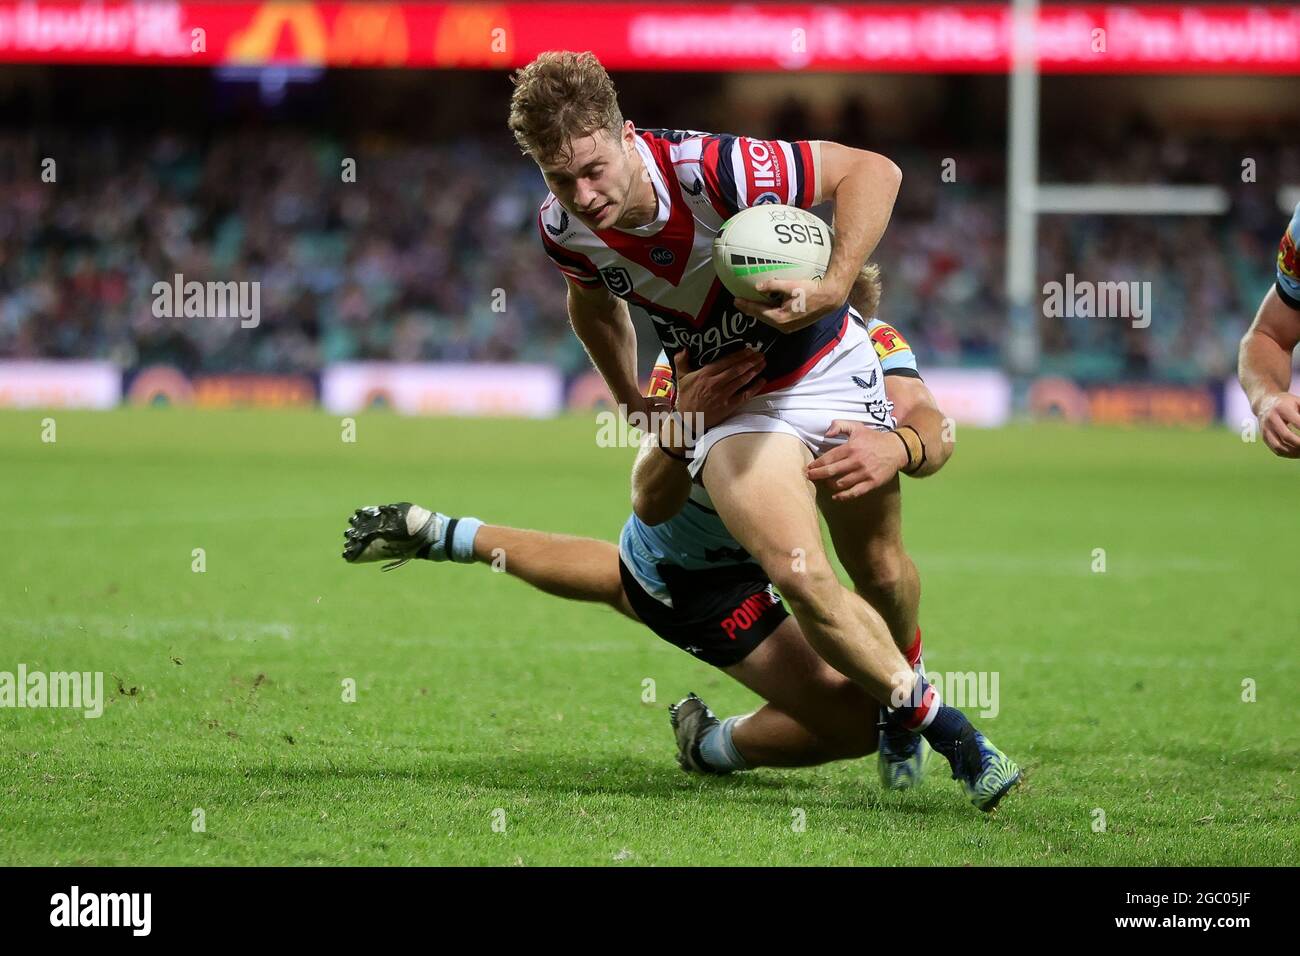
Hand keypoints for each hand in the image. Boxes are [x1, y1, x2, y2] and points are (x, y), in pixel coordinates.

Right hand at [674, 347, 765, 430]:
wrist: (688, 420)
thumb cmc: (685, 398)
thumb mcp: (681, 377)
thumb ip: (681, 361)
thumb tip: (684, 348)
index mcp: (705, 374)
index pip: (726, 361)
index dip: (739, 355)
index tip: (749, 350)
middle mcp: (715, 383)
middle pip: (737, 369)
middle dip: (750, 361)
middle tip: (760, 354)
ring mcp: (723, 395)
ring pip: (742, 380)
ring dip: (754, 371)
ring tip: (763, 364)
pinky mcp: (729, 406)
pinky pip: (745, 395)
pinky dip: (755, 387)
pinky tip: (762, 381)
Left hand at [734, 277, 848, 332]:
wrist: (829, 298)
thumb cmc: (811, 291)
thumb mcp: (791, 286)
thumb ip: (773, 285)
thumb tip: (757, 287)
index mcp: (780, 318)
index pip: (758, 311)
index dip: (746, 305)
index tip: (736, 300)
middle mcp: (783, 326)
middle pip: (762, 317)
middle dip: (750, 309)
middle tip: (739, 302)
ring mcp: (789, 327)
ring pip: (769, 319)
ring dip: (759, 312)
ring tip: (749, 304)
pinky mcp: (794, 324)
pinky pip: (777, 318)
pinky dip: (769, 312)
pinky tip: (766, 306)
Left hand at [805, 420, 907, 500]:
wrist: (897, 448)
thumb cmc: (874, 438)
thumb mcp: (857, 427)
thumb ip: (840, 425)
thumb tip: (827, 433)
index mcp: (851, 447)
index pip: (829, 458)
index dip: (817, 464)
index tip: (809, 468)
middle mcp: (856, 461)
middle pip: (831, 471)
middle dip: (817, 475)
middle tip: (809, 477)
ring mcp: (864, 473)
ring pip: (841, 483)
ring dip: (829, 485)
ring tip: (824, 483)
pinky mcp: (872, 483)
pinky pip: (854, 492)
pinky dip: (843, 496)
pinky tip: (836, 496)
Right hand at [1258, 392, 1299, 458]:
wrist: (1264, 403)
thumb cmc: (1286, 403)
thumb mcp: (1298, 402)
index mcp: (1282, 408)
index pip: (1298, 423)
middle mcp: (1271, 419)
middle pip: (1287, 436)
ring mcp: (1266, 429)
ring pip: (1279, 446)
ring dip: (1294, 452)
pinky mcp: (1264, 437)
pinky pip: (1276, 450)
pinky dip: (1288, 454)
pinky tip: (1297, 453)